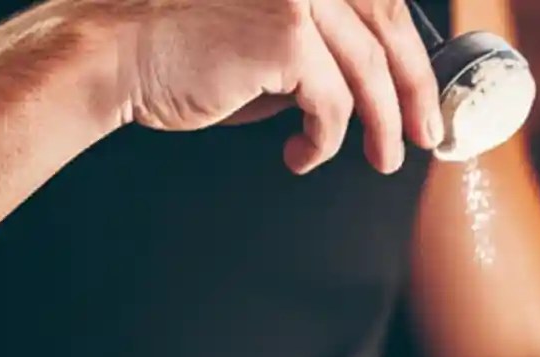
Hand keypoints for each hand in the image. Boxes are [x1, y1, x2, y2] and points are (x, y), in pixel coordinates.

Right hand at [82, 0, 443, 172]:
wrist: (114, 54)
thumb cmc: (176, 50)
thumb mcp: (263, 39)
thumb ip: (316, 50)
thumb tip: (368, 87)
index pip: (381, 3)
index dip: (411, 54)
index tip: (423, 94)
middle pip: (388, 28)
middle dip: (414, 91)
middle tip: (425, 134)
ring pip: (369, 70)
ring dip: (383, 125)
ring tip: (383, 158)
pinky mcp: (285, 36)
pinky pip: (332, 102)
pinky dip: (326, 139)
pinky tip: (303, 155)